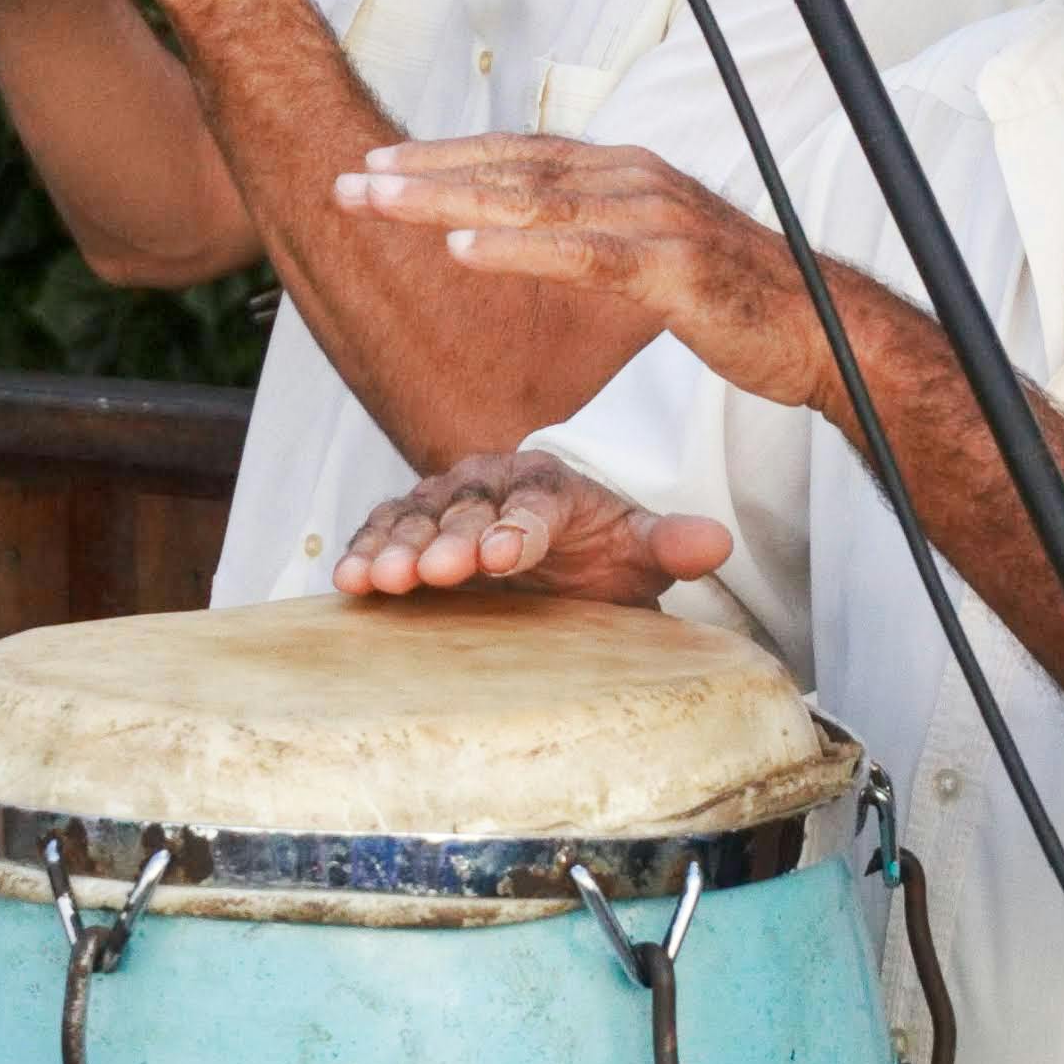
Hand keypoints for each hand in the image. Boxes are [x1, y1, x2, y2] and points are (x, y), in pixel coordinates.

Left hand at [328, 135, 833, 409]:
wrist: (826, 332)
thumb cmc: (741, 302)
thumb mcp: (657, 255)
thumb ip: (600, 234)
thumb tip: (541, 233)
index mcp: (629, 174)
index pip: (521, 156)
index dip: (446, 158)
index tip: (376, 167)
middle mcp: (638, 179)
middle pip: (512, 168)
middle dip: (424, 173)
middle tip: (348, 181)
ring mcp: (656, 218)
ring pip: (534, 201)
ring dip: (448, 199)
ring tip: (379, 201)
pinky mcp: (674, 268)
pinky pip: (581, 255)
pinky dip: (516, 248)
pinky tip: (461, 249)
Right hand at [328, 450, 736, 602]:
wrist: (558, 564)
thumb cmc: (599, 556)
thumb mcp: (640, 552)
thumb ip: (671, 544)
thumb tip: (717, 543)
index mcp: (551, 484)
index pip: (535, 504)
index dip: (520, 529)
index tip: (505, 556)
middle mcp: (490, 483)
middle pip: (467, 509)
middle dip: (452, 539)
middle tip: (441, 572)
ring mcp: (444, 504)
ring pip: (416, 519)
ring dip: (397, 547)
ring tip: (378, 579)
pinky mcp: (408, 529)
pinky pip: (381, 535)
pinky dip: (364, 553)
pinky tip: (347, 581)